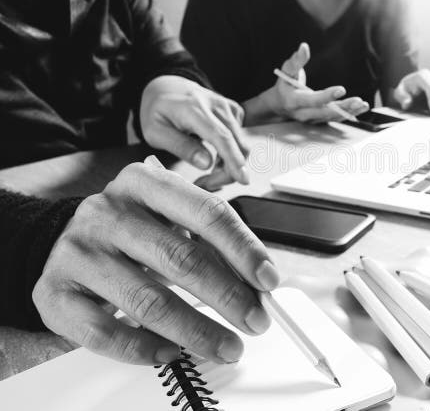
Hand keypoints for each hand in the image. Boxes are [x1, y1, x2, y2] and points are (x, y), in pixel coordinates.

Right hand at [32, 158, 280, 364]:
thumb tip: (258, 282)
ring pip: (148, 301)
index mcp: (143, 183)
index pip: (206, 213)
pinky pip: (104, 331)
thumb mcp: (167, 219)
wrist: (57, 242)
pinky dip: (143, 348)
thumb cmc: (128, 231)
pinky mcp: (53, 293)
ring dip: (197, 330)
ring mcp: (77, 252)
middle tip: (255, 321)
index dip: (244, 249)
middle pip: (181, 258)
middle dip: (229, 296)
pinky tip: (170, 353)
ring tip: (226, 345)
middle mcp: (107, 212)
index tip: (268, 280)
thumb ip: (209, 242)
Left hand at [140, 75, 249, 184]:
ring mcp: (228, 107)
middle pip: (237, 144)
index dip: (233, 160)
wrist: (167, 86)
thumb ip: (180, 146)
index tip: (242, 179)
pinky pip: (240, 139)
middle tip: (205, 185)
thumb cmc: (158, 110)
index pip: (221, 137)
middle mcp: (217, 106)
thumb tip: (206, 163)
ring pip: (242, 144)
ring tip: (208, 176)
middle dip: (229, 172)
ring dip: (230, 166)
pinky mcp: (234, 112)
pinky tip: (216, 159)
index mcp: (194, 109)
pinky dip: (232, 155)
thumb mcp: (155, 131)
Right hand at [242, 43, 368, 124]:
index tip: (341, 89)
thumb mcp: (287, 72)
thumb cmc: (285, 85)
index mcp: (293, 101)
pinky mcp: (320, 120)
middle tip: (357, 100)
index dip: (326, 96)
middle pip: (325, 112)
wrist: (279, 105)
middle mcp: (303, 113)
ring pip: (332, 117)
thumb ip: (296, 61)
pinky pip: (335, 119)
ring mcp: (312, 119)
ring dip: (349, 111)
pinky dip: (349, 114)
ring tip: (362, 104)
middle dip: (342, 107)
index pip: (311, 100)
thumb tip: (304, 46)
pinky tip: (361, 108)